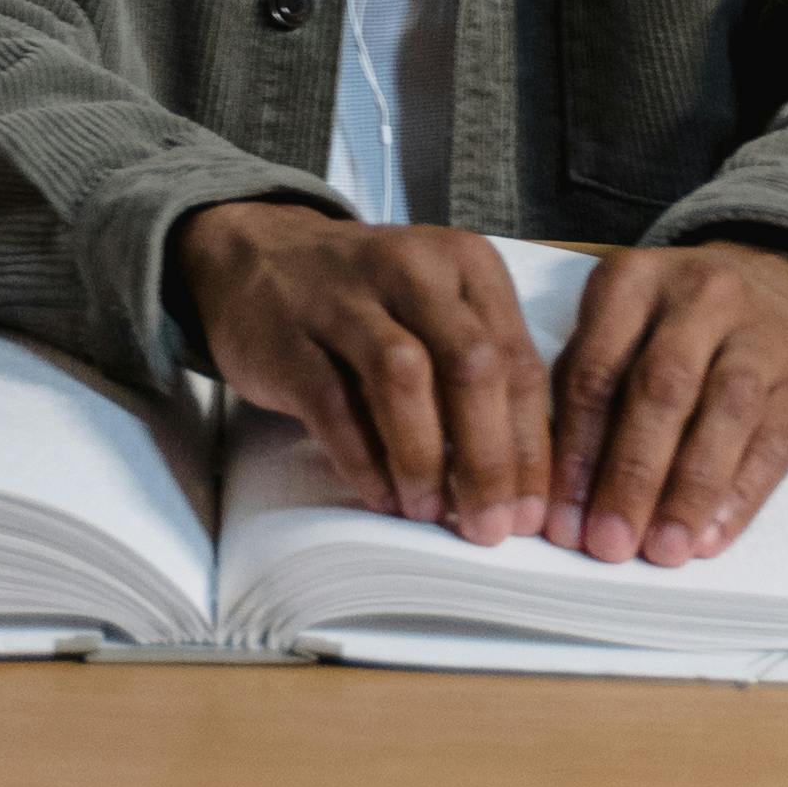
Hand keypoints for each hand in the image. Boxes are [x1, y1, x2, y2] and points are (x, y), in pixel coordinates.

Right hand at [170, 202, 549, 538]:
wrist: (256, 258)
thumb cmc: (369, 302)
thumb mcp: (437, 312)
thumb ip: (480, 376)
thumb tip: (518, 484)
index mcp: (466, 263)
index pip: (518, 361)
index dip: (531, 446)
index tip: (530, 513)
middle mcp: (411, 267)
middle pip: (471, 365)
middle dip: (489, 459)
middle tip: (490, 528)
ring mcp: (343, 297)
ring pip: (403, 376)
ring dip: (424, 457)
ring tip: (430, 513)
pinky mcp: (287, 335)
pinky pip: (332, 403)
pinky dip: (362, 459)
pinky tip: (380, 496)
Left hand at [543, 239, 787, 564]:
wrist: (781, 290)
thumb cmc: (675, 326)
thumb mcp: (621, 327)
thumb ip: (588, 392)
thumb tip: (559, 493)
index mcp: (633, 281)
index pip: (597, 371)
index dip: (576, 451)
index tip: (562, 520)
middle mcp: (699, 298)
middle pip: (662, 391)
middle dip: (632, 475)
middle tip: (609, 543)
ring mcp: (757, 336)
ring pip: (724, 415)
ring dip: (689, 491)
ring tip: (663, 550)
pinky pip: (772, 445)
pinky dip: (739, 498)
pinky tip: (710, 538)